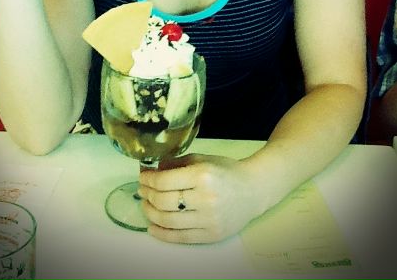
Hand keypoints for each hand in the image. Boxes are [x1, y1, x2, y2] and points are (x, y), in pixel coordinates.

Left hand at [138, 154, 261, 243]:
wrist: (254, 189)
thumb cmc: (226, 171)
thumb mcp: (202, 160)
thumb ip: (176, 164)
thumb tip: (152, 171)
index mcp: (202, 175)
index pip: (164, 181)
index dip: (148, 180)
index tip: (142, 177)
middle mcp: (205, 198)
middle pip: (163, 201)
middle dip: (147, 195)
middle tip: (142, 190)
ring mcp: (209, 219)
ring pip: (168, 220)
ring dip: (150, 213)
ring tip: (146, 205)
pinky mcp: (211, 235)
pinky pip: (180, 237)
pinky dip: (162, 233)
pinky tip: (152, 227)